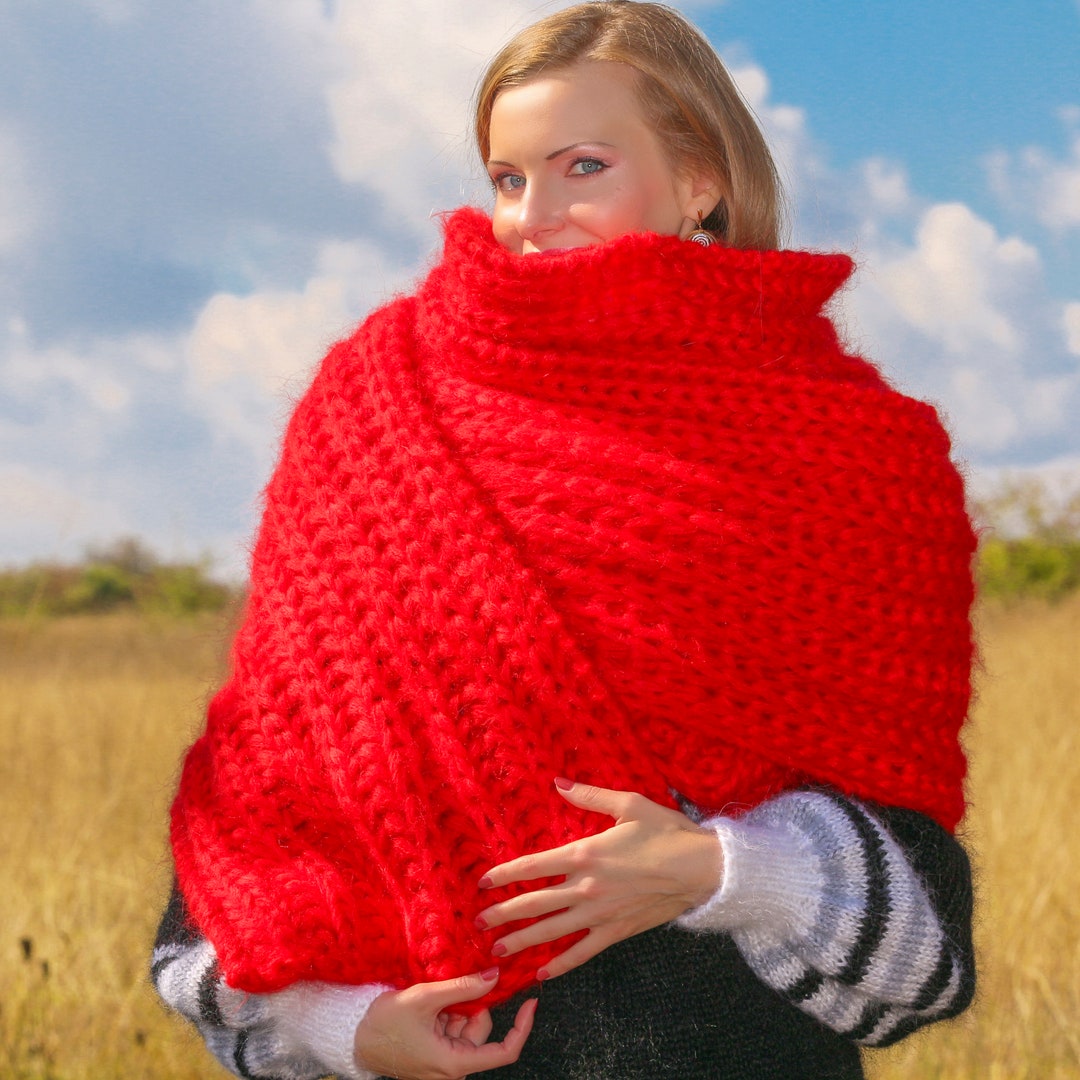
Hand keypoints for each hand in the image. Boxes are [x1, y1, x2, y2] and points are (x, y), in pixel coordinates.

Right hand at [353, 968, 536, 1079]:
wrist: (352, 1036)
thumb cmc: (385, 1023)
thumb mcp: (426, 998)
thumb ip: (463, 987)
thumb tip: (494, 976)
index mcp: (455, 1063)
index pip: (504, 1051)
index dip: (522, 1026)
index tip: (530, 1002)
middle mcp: (452, 1066)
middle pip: (481, 1031)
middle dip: (471, 1005)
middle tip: (450, 987)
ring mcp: (442, 1060)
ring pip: (467, 1026)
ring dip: (456, 1006)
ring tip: (433, 995)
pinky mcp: (433, 1051)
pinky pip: (451, 1028)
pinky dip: (446, 1010)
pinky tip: (429, 1001)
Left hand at [475, 779, 722, 980]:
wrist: (702, 868)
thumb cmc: (666, 832)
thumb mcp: (628, 804)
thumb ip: (589, 796)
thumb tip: (558, 782)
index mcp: (585, 852)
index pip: (533, 866)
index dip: (505, 874)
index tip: (483, 882)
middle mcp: (586, 886)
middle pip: (535, 902)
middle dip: (504, 913)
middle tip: (479, 923)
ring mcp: (600, 913)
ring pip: (552, 931)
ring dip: (523, 940)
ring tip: (498, 950)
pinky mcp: (617, 931)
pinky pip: (583, 951)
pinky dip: (562, 964)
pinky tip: (544, 972)